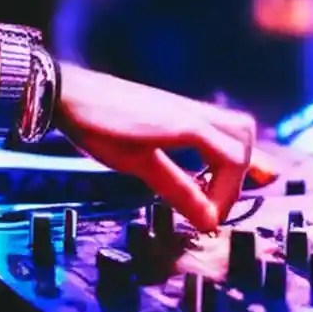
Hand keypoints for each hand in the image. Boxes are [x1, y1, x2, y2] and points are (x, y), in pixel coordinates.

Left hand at [56, 65, 255, 231]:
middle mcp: (196, 111)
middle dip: (237, 176)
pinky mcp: (177, 107)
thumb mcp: (137, 164)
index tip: (208, 219)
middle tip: (214, 203)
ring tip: (212, 186)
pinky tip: (198, 167)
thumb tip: (209, 220)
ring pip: (235, 128)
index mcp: (190, 125)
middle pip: (243, 140)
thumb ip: (178, 190)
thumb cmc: (98, 126)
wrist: (69, 92)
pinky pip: (215, 125)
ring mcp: (188, 106)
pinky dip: (217, 148)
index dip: (227, 195)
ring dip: (233, 158)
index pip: (234, 161)